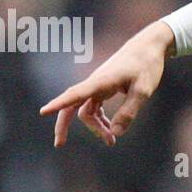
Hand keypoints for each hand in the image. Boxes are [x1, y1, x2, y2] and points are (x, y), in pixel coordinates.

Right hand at [39, 21, 175, 147]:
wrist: (148, 46)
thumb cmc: (147, 65)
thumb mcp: (143, 90)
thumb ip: (129, 111)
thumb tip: (115, 133)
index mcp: (101, 81)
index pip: (75, 94)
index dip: (58, 104)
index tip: (43, 112)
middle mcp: (94, 84)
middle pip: (71, 106)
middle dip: (63, 125)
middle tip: (59, 145)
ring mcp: (98, 86)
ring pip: (86, 110)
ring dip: (95, 127)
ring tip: (111, 142)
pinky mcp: (104, 88)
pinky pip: (94, 107)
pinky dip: (100, 119)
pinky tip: (110, 128)